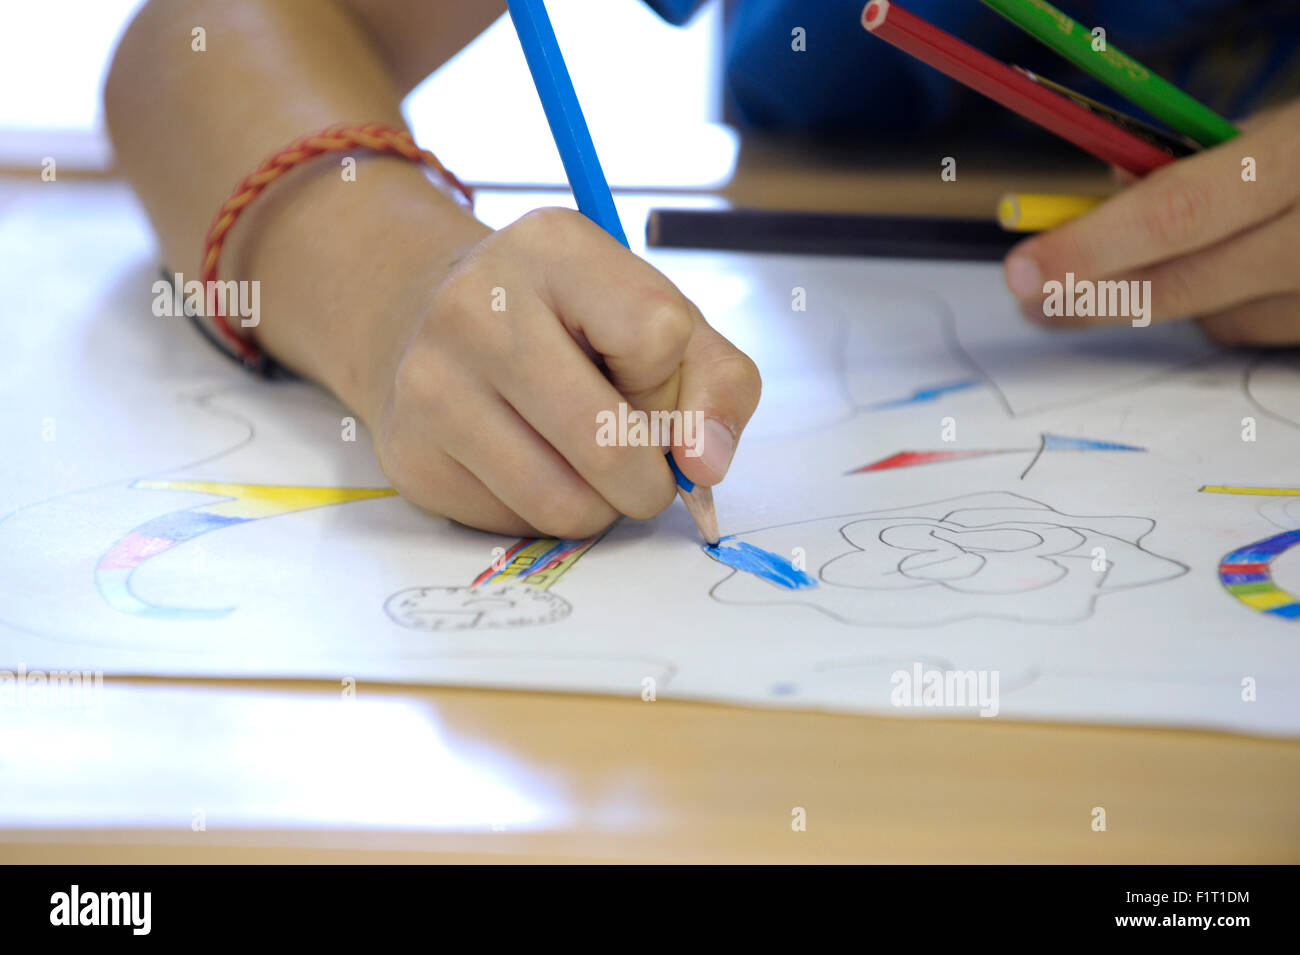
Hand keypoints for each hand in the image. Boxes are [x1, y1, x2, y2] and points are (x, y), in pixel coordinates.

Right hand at [365, 207, 760, 537]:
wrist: (438, 323)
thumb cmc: (575, 325)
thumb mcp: (661, 318)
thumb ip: (718, 382)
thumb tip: (706, 465)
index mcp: (552, 247)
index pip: (656, 337)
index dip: (670, 380)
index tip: (645, 377)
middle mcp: (476, 306)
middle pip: (610, 443)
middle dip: (650, 478)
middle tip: (638, 458)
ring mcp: (431, 383)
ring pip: (565, 505)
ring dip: (602, 506)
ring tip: (585, 463)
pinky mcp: (411, 455)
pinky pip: (517, 525)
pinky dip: (546, 513)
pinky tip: (531, 464)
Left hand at [1003, 98, 1299, 344]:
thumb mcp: (1276, 131)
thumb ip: (1190, 164)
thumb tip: (1095, 202)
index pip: (1179, 212)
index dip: (1090, 246)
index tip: (1021, 269)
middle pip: (1186, 286)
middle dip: (1096, 297)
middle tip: (1033, 298)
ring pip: (1219, 321)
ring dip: (1177, 296)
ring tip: (1166, 260)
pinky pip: (1260, 334)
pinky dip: (1232, 307)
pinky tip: (1241, 272)